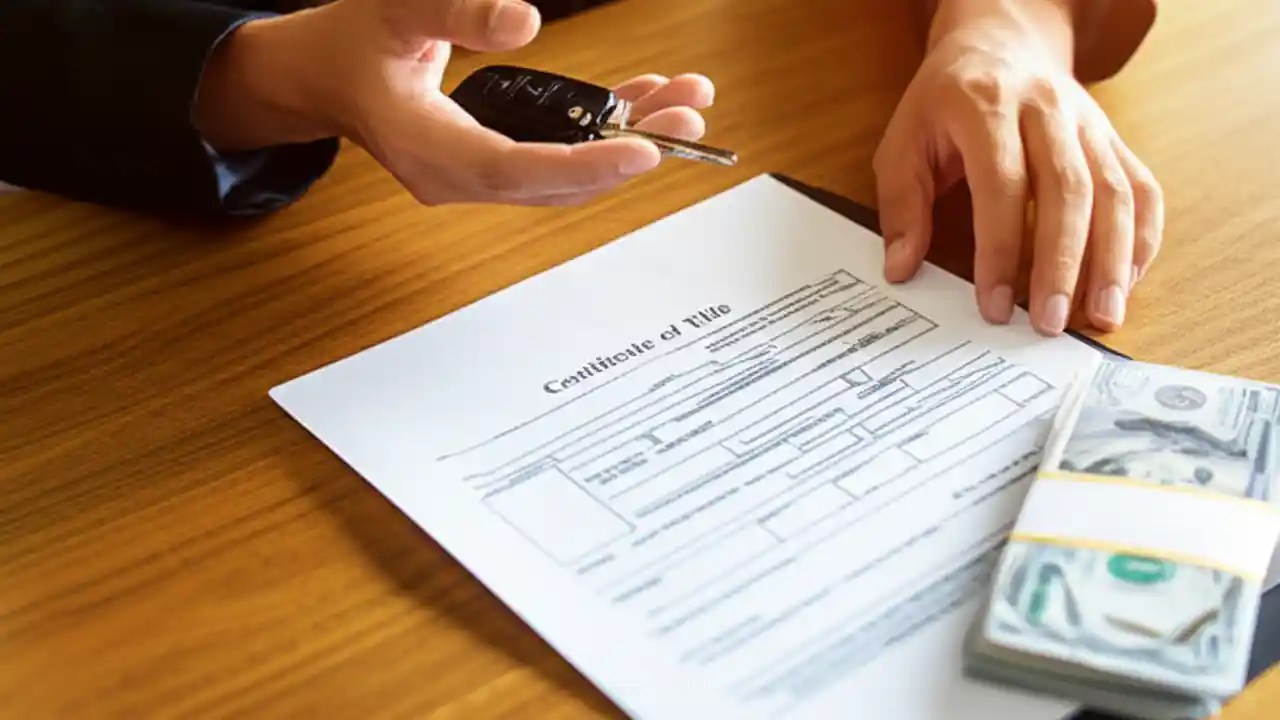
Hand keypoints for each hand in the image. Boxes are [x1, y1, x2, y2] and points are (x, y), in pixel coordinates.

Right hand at [194, 0, 713, 206]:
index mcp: (425, 150)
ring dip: (623, 143)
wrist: (318, 77)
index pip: (516, 171)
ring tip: (683, 104)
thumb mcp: (394, 9)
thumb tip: (524, 20)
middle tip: (689, 113)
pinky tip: (639, 104)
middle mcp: (453, 178)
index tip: (644, 150)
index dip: (584, 165)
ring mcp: (471, 177)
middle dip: (627, 151)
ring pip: (561, 174)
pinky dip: (597, 136)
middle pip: (553, 180)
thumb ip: (457, 13)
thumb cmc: (348, 45)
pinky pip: (552, 160)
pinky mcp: (486, 165)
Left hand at [872, 0, 1162, 334]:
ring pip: (1114, 192)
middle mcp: (1047, 110)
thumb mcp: (903, 140)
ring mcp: (1088, 124)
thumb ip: (902, 204)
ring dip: (1112, 260)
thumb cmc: (945, 100)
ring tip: (1102, 316)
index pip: (1002, 185)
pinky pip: (1140, 188)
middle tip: (1051, 324)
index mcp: (987, 107)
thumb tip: (901, 268)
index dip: (1000, 250)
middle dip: (1062, 265)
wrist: (999, 41)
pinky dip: (1141, 238)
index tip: (994, 305)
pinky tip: (1126, 281)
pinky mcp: (1112, 139)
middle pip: (1068, 191)